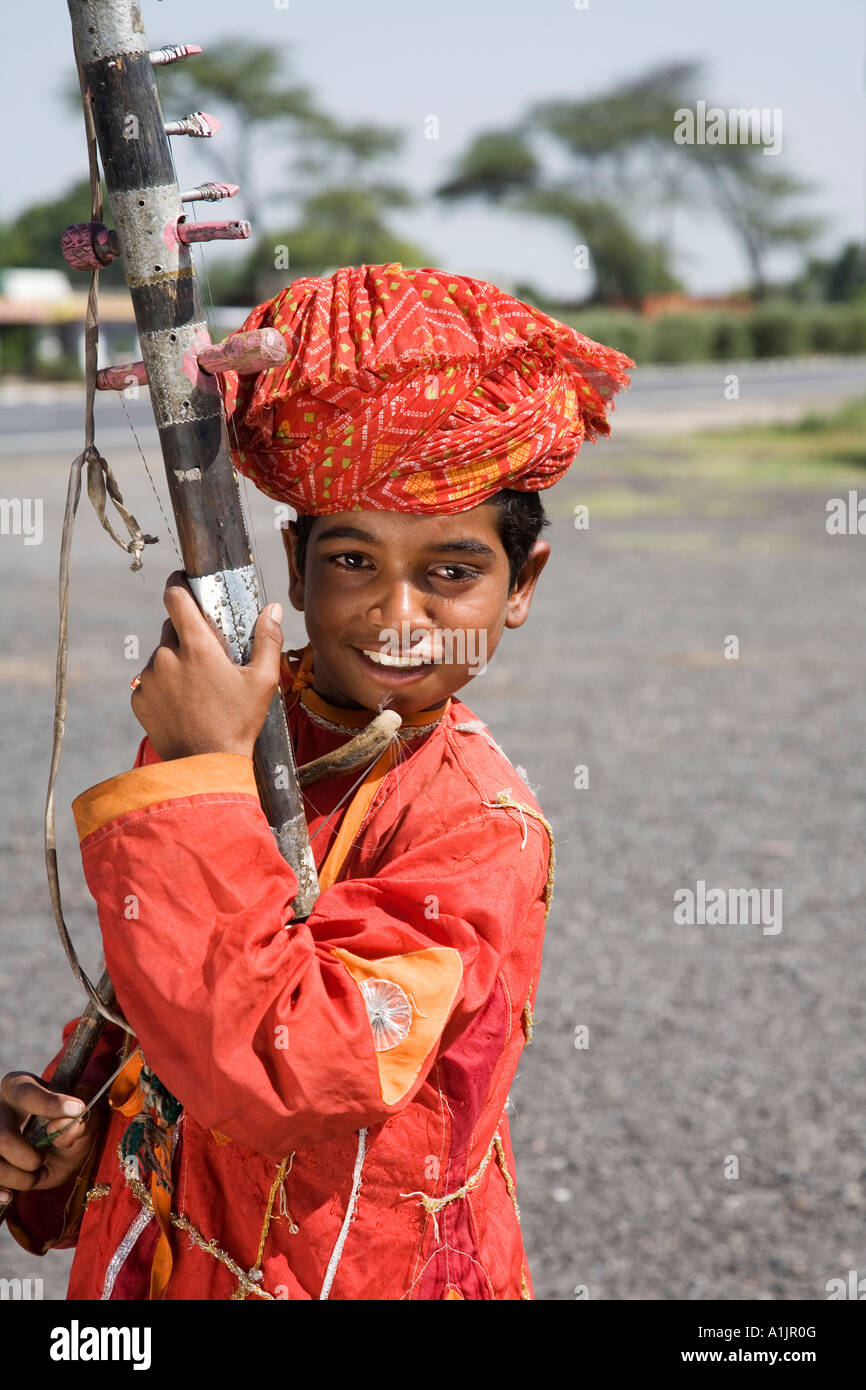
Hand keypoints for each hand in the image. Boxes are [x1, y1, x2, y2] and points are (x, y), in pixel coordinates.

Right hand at [0, 1072, 96, 1200]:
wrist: (55, 1150)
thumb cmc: (67, 1128)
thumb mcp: (83, 1122)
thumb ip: (81, 1122)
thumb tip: (71, 1122)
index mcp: (19, 1089)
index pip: (27, 1094)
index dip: (49, 1104)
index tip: (76, 1110)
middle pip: (2, 1137)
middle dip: (28, 1158)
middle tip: (43, 1159)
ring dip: (17, 1178)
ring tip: (34, 1176)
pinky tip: (10, 1195)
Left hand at [131, 572, 283, 760]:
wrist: (206, 765)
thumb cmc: (238, 723)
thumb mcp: (262, 681)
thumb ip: (267, 640)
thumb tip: (272, 609)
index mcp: (197, 647)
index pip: (176, 597)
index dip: (177, 584)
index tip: (181, 581)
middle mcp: (167, 657)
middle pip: (171, 628)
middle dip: (187, 635)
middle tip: (208, 659)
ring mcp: (149, 678)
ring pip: (161, 656)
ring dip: (175, 663)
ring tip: (198, 690)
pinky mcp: (139, 698)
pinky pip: (149, 681)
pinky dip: (163, 686)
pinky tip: (183, 704)